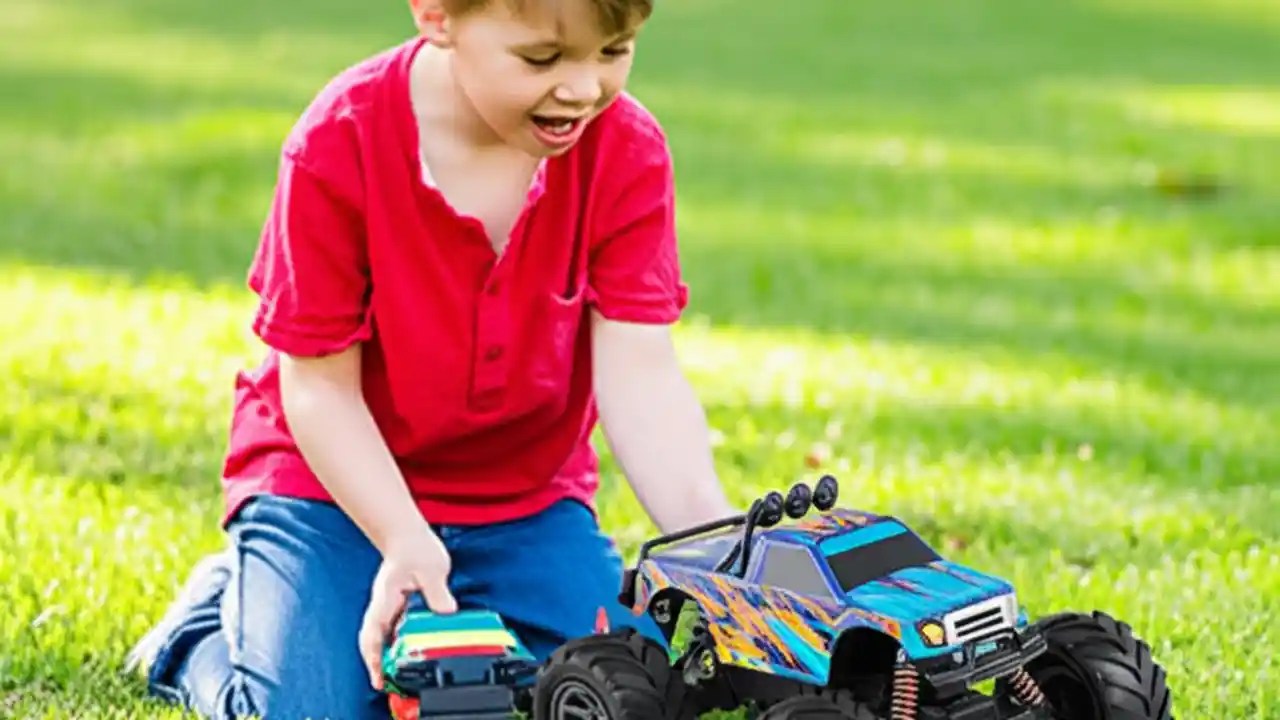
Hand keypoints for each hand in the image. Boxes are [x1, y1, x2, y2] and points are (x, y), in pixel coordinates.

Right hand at [358, 523, 457, 689]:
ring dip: (385, 654)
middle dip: (375, 662)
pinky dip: (396, 642)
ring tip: (395, 673)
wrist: (406, 534)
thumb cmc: (415, 548)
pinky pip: (392, 628)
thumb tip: (446, 614)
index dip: (374, 657)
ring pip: (380, 636)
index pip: (374, 633)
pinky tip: (409, 650)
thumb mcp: (432, 570)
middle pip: (372, 640)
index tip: (378, 676)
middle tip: (384, 682)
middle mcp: (382, 605)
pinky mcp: (396, 604)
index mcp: (386, 599)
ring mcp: (387, 605)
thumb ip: (438, 594)